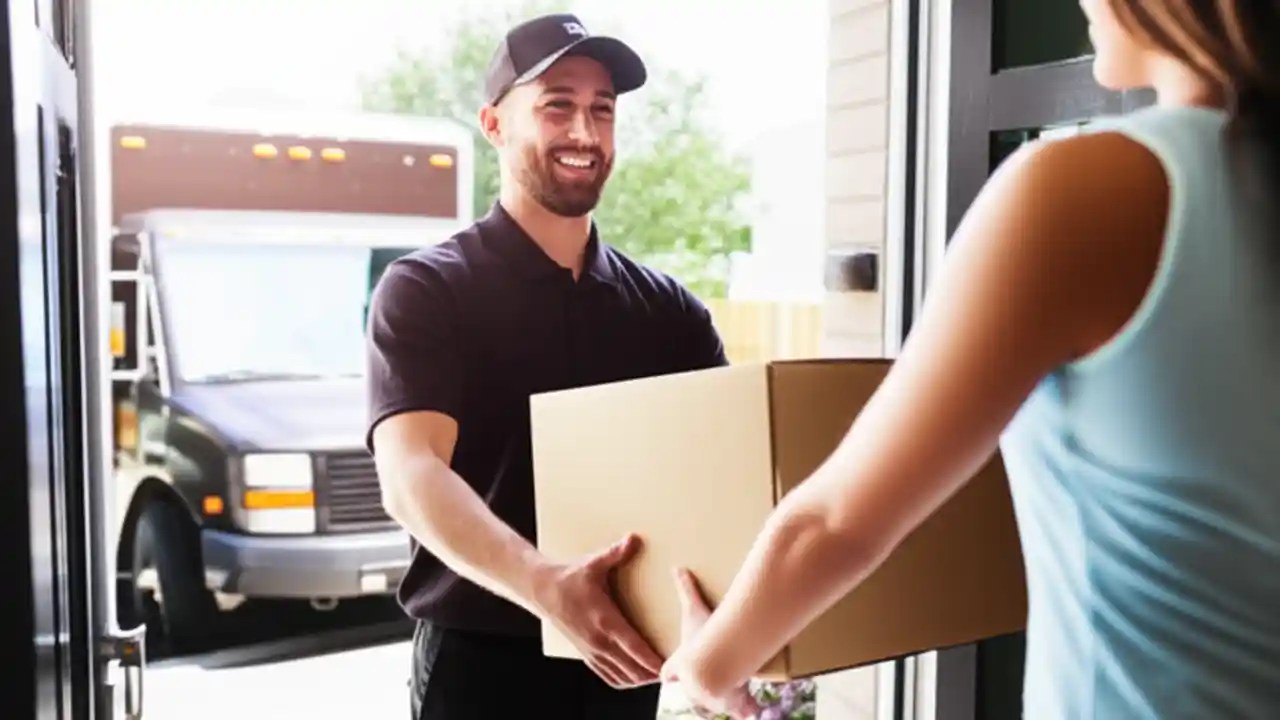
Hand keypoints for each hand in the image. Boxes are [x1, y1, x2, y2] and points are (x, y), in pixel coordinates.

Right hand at [534, 534, 662, 688]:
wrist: (542, 590)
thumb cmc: (569, 577)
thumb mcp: (593, 564)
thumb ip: (616, 553)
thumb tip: (634, 538)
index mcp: (605, 620)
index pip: (634, 648)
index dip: (652, 660)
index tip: (669, 665)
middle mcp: (599, 640)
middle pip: (631, 669)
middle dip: (652, 673)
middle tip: (673, 669)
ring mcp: (591, 650)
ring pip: (620, 677)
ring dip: (639, 679)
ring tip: (657, 674)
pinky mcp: (585, 654)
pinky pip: (607, 676)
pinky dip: (623, 680)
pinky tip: (634, 677)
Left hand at [662, 568, 760, 718]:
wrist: (714, 670)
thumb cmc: (701, 642)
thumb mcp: (695, 611)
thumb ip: (687, 590)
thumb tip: (678, 568)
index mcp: (680, 667)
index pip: (668, 673)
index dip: (671, 671)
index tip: (673, 671)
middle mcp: (693, 687)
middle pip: (691, 691)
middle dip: (701, 685)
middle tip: (713, 674)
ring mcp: (712, 698)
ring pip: (715, 702)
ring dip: (725, 696)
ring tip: (736, 689)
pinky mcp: (734, 704)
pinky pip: (742, 709)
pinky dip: (748, 709)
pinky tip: (755, 709)